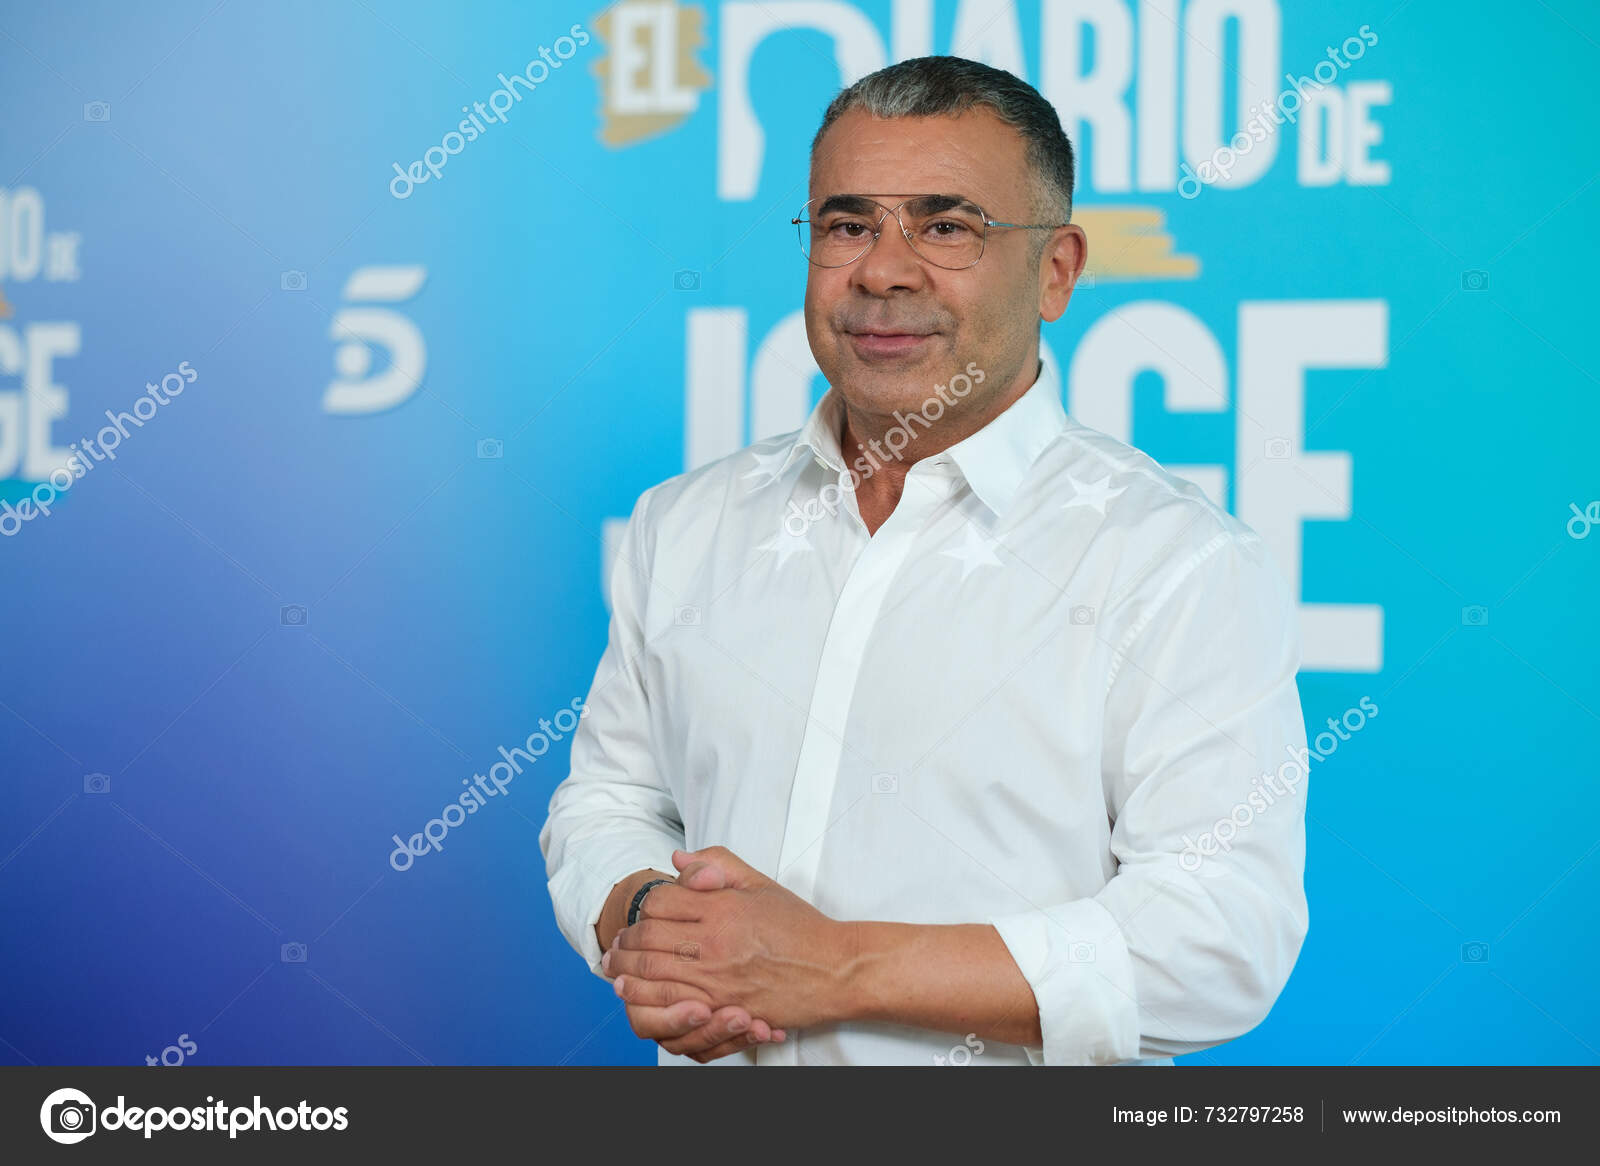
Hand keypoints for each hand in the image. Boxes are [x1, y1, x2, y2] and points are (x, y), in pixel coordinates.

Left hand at [605, 846, 854, 1029]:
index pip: (661, 902)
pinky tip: (638, 996)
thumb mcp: (761, 883)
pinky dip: (648, 1001)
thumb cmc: (800, 926)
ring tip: (616, 971)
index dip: (644, 908)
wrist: (835, 969)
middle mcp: (716, 941)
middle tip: (616, 947)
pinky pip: (673, 1005)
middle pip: (648, 939)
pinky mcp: (725, 1008)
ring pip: (653, 974)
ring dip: (627, 972)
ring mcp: (718, 978)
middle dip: (625, 943)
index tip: (641, 917)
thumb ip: (718, 864)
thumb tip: (677, 858)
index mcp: (723, 906)